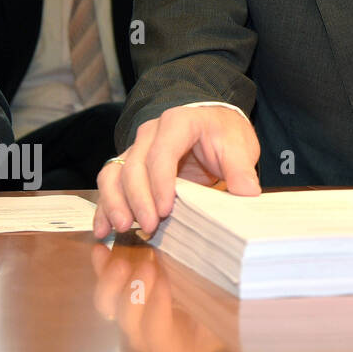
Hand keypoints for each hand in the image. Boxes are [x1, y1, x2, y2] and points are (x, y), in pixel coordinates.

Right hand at [93, 104, 260, 238]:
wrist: (212, 122)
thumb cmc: (223, 132)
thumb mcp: (239, 145)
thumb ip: (241, 169)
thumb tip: (249, 194)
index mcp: (178, 122)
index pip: (162, 153)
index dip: (160, 183)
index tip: (165, 210)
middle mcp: (150, 133)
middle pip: (134, 166)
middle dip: (138, 199)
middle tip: (149, 226)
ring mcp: (136, 148)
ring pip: (115, 173)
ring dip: (115, 202)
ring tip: (122, 228)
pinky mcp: (130, 165)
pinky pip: (110, 182)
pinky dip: (105, 206)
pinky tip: (103, 229)